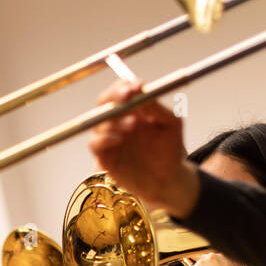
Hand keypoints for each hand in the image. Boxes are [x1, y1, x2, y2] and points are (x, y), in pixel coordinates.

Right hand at [87, 79, 199, 217]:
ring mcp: (110, 138)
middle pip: (104, 102)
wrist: (168, 180)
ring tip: (133, 124)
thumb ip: (157, 107)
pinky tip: (119, 140)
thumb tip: (141, 90)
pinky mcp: (104, 157)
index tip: (134, 87)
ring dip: (114, 119)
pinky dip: (103, 139)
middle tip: (126, 96)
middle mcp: (119, 121)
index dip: (124, 86)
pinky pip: (94, 144)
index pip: (121, 90)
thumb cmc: (170, 150)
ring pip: (98, 122)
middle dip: (113, 96)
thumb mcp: (171, 124)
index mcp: (134, 109)